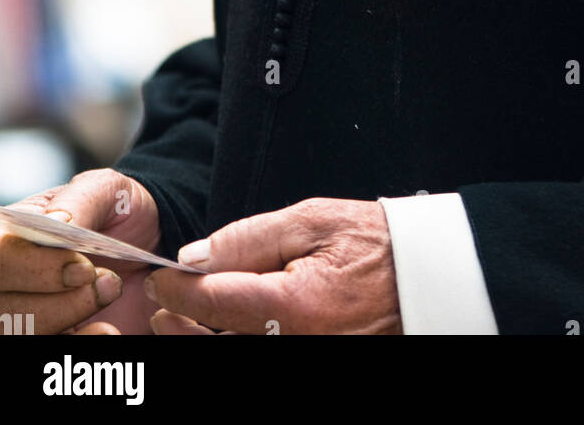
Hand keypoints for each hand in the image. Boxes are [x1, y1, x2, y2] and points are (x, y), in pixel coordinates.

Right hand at [0, 168, 159, 335]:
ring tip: (111, 291)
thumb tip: (59, 223)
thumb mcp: (105, 190)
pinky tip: (109, 328)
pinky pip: (51, 350)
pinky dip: (83, 343)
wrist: (149, 239)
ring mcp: (27, 312)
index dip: (31, 269)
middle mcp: (8, 279)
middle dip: (56, 302)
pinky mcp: (55, 334)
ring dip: (70, 319)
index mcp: (8, 234)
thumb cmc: (115, 208)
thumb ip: (80, 201)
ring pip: (23, 333)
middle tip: (106, 281)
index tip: (83, 268)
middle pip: (3, 308)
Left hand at [146, 197, 400, 334]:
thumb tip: (195, 256)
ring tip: (184, 320)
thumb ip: (248, 237)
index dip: (176, 290)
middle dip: (181, 326)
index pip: (211, 303)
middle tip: (163, 305)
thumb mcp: (310, 221)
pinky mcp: (311, 363)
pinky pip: (264, 353)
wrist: (424, 278)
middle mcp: (296, 347)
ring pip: (236, 355)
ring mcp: (305, 359)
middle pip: (215, 346)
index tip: (159, 278)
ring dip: (203, 339)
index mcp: (294, 307)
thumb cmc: (372, 244)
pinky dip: (238, 341)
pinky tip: (224, 328)